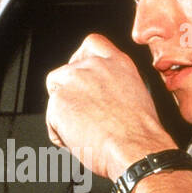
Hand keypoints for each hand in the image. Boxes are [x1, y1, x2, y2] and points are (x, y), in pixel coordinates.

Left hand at [45, 34, 174, 179]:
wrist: (135, 148)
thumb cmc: (140, 133)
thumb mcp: (137, 95)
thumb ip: (115, 85)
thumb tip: (103, 95)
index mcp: (117, 63)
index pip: (92, 44)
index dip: (80, 59)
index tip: (79, 74)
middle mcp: (94, 66)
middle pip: (64, 73)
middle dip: (67, 95)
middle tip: (81, 117)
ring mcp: (74, 81)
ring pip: (54, 95)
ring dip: (63, 113)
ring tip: (84, 132)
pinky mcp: (58, 101)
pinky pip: (51, 120)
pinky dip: (60, 134)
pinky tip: (80, 141)